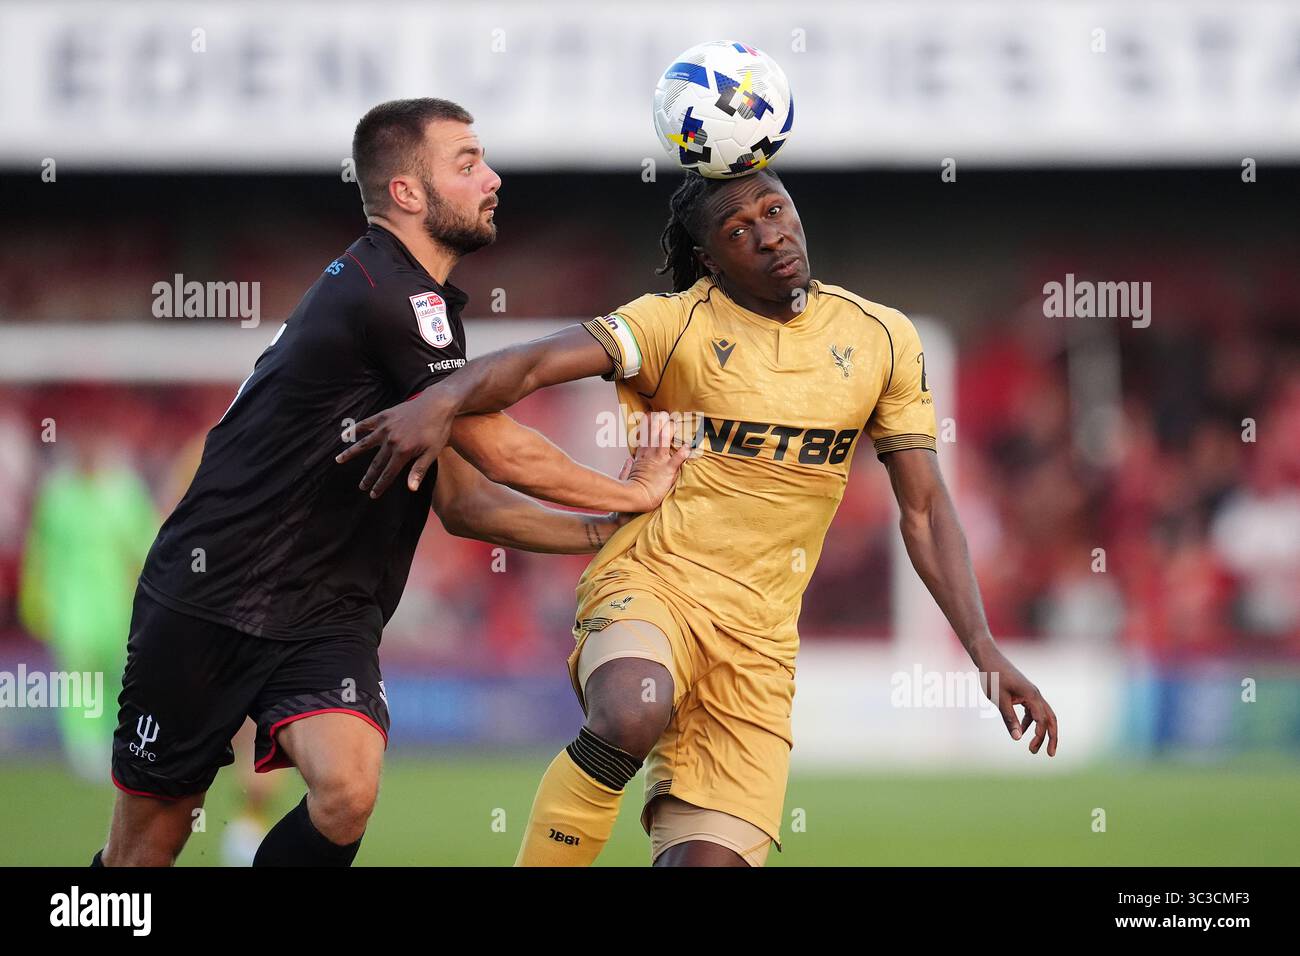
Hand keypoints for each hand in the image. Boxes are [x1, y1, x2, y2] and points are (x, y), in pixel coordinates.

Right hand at [336, 389, 453, 496]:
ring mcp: (386, 428)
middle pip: (376, 463)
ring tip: (339, 460)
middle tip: (361, 486)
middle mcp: (391, 441)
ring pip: (364, 444)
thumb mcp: (432, 453)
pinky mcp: (384, 416)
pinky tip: (344, 435)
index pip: (388, 474)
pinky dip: (354, 429)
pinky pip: (366, 424)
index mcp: (403, 452)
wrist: (437, 404)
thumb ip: (418, 470)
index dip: (380, 485)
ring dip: (351, 453)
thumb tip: (411, 489)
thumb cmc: (438, 430)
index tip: (372, 494)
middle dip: (368, 476)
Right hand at [617, 411, 692, 512]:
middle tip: (663, 413)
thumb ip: (626, 468)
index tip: (648, 415)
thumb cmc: (630, 491)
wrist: (635, 498)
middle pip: (653, 434)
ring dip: (668, 430)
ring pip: (663, 441)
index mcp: (641, 458)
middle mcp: (650, 457)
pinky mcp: (667, 470)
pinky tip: (688, 447)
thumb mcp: (626, 476)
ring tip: (673, 421)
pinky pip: (677, 459)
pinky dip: (683, 453)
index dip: (646, 425)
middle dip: (658, 422)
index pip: (643, 437)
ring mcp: (659, 462)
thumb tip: (628, 459)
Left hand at [972, 641, 1058, 755]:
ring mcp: (1031, 694)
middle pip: (1050, 719)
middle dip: (1051, 737)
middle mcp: (1035, 694)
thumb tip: (1017, 738)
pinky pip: (1033, 711)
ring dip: (1041, 732)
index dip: (1039, 735)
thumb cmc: (993, 677)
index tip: (1032, 748)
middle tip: (1050, 754)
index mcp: (1032, 695)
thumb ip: (1009, 719)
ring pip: (1044, 715)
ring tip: (1034, 748)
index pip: (1041, 720)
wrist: (989, 659)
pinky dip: (1031, 723)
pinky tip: (1022, 731)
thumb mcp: (999, 700)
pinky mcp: (1025, 694)